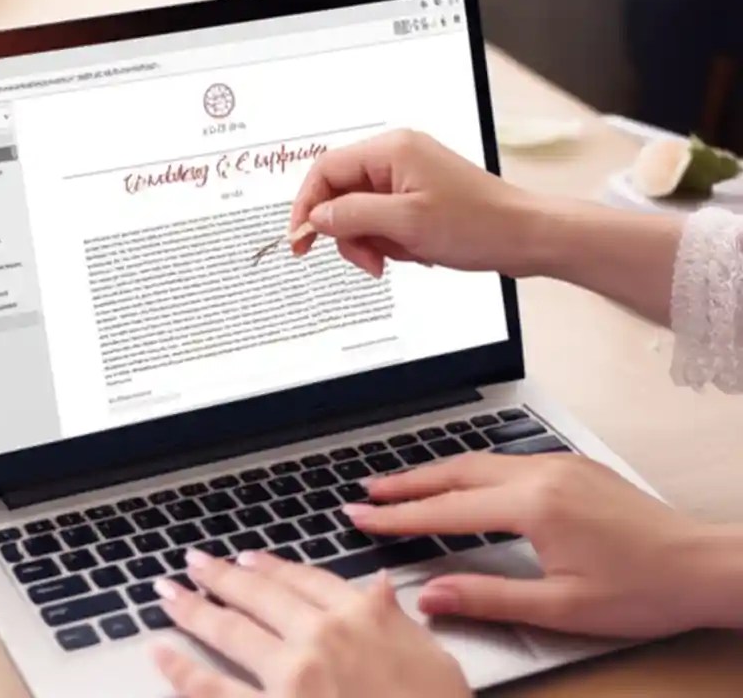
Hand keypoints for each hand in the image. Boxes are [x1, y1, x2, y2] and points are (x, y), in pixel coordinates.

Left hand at [150, 549, 470, 697]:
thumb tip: (376, 588)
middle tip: (194, 562)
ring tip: (167, 593)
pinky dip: (180, 670)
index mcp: (363, 616)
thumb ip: (396, 620)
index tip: (251, 558)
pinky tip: (161, 653)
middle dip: (220, 575)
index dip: (272, 566)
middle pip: (258, 594)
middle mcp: (320, 637)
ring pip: (228, 630)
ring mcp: (290, 676)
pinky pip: (212, 689)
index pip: (306, 578)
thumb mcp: (433, 660)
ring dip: (191, 608)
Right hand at [288, 129, 542, 277]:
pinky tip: (412, 251)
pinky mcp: (416, 196)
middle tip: (367, 260)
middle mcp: (395, 157)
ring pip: (359, 212)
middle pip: (340, 194)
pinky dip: (388, 242)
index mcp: (391, 150)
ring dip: (370, 242)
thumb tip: (315, 217)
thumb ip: (352, 217)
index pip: (325, 171)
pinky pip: (381, 220)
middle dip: (348, 232)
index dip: (307, 206)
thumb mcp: (405, 223)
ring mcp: (406, 177)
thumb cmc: (478, 224)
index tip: (301, 241)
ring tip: (396, 258)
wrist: (524, 236)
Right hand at [347, 452, 742, 637]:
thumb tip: (432, 596)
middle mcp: (542, 475)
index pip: (446, 511)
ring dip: (435, 471)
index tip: (361, 518)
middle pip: (455, 472)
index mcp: (534, 506)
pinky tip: (461, 480)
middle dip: (405, 482)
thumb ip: (488, 598)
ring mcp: (558, 465)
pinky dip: (469, 469)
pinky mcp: (572, 468)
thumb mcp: (561, 607)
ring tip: (399, 483)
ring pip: (479, 461)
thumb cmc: (644, 589)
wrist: (707, 566)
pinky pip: (506, 460)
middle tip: (365, 492)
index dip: (398, 517)